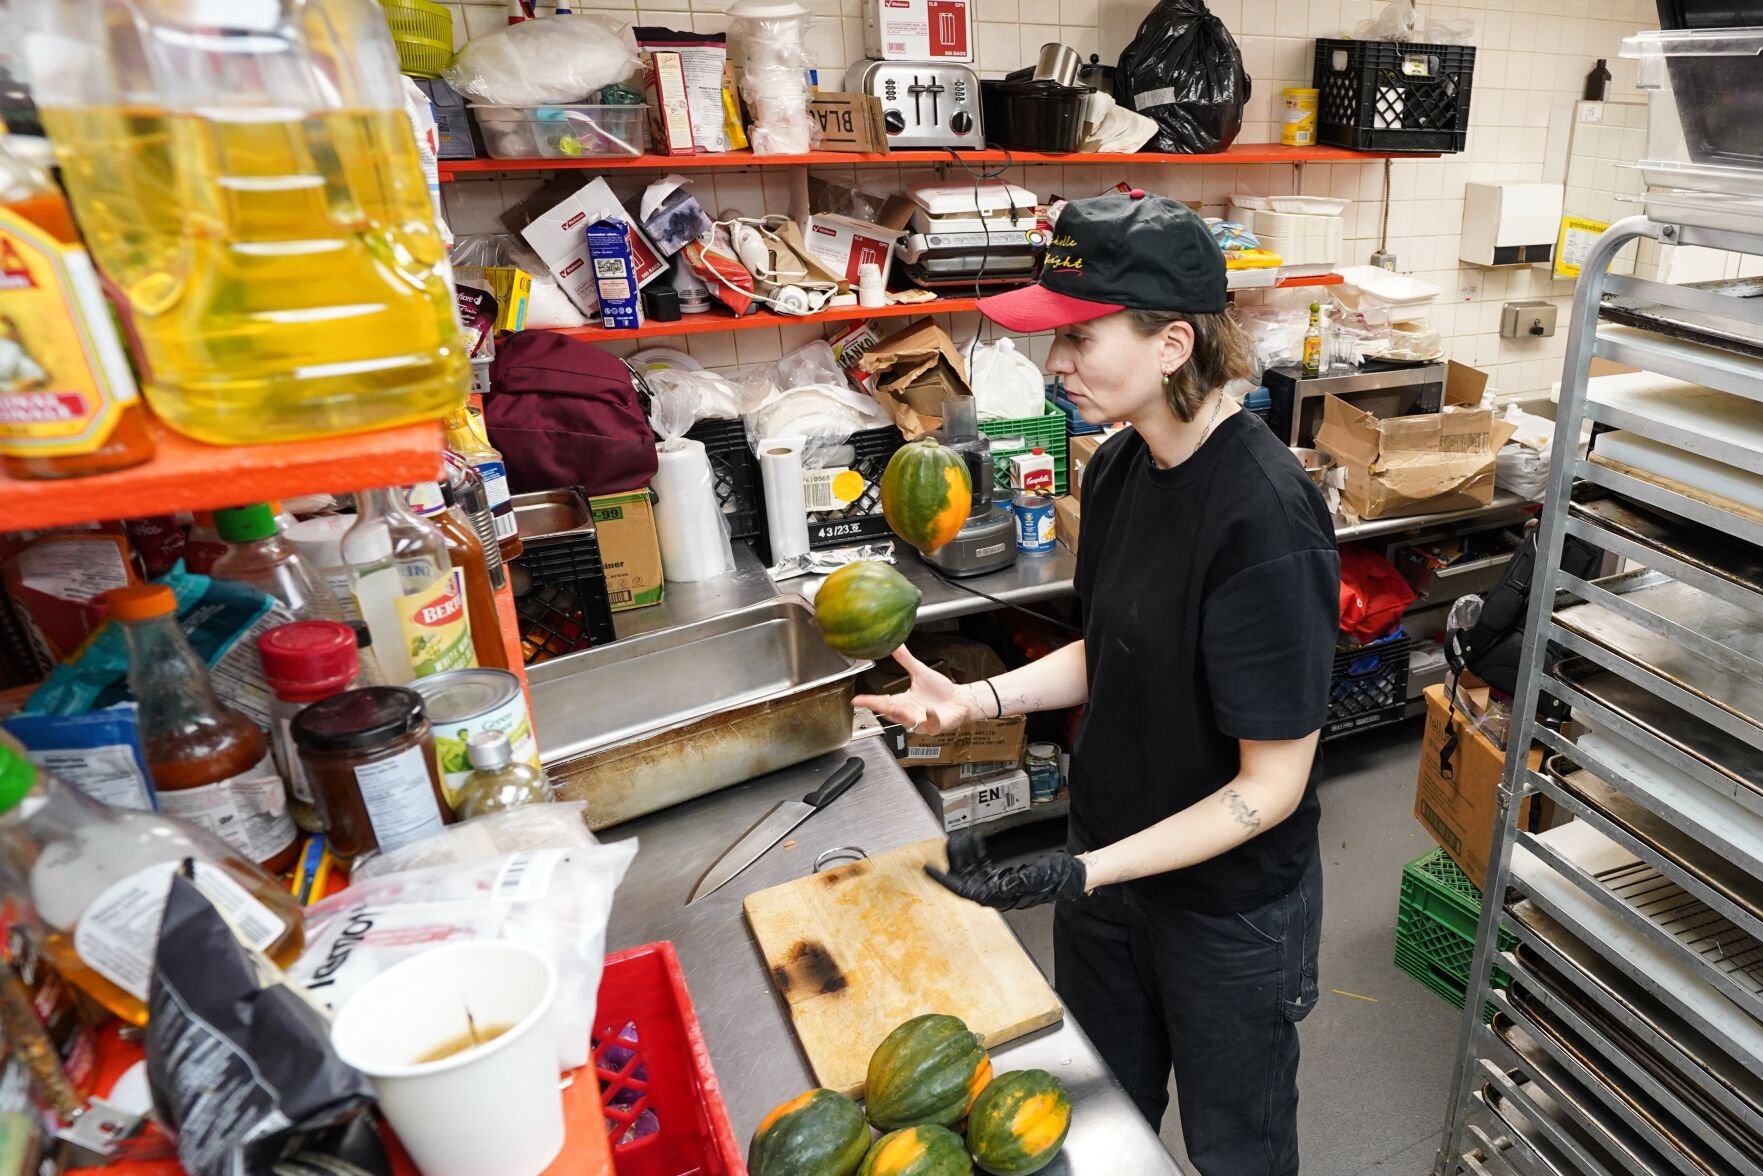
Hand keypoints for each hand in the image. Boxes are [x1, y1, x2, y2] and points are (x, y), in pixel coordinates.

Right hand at [852, 647, 983, 735]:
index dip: (869, 701)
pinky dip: (929, 717)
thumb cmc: (940, 691)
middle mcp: (910, 713)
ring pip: (908, 721)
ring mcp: (922, 721)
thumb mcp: (919, 672)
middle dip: (883, 709)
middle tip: (873, 703)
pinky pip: (930, 724)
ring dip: (903, 715)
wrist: (960, 700)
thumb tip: (894, 644)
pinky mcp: (935, 725)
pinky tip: (929, 711)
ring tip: (898, 707)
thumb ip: (905, 659)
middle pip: (892, 713)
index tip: (857, 699)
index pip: (883, 702)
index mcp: (903, 701)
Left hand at [925, 828, 1087, 910]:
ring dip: (962, 855)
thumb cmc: (1059, 878)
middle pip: (964, 878)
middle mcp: (995, 893)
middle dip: (953, 861)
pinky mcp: (1002, 876)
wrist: (1072, 875)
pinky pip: (982, 865)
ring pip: (971, 870)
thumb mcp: (1039, 876)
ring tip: (957, 838)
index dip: (945, 880)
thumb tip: (1000, 884)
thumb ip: (1020, 880)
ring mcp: (998, 884)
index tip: (929, 870)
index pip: (965, 891)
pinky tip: (972, 842)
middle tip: (946, 842)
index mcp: (1000, 897)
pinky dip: (975, 853)